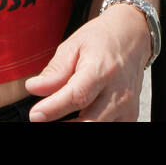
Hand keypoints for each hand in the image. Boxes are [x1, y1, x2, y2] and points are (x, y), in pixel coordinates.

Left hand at [25, 4, 150, 120]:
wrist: (131, 36)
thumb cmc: (101, 39)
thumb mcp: (73, 46)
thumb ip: (55, 70)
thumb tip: (34, 89)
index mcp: (101, 69)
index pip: (77, 96)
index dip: (54, 109)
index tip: (35, 115)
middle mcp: (118, 91)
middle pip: (90, 121)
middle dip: (65, 126)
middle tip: (42, 119)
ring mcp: (127, 106)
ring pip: (100, 128)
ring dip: (76, 126)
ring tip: (59, 117)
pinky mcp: (131, 116)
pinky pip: (110, 128)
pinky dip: (91, 125)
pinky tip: (78, 118)